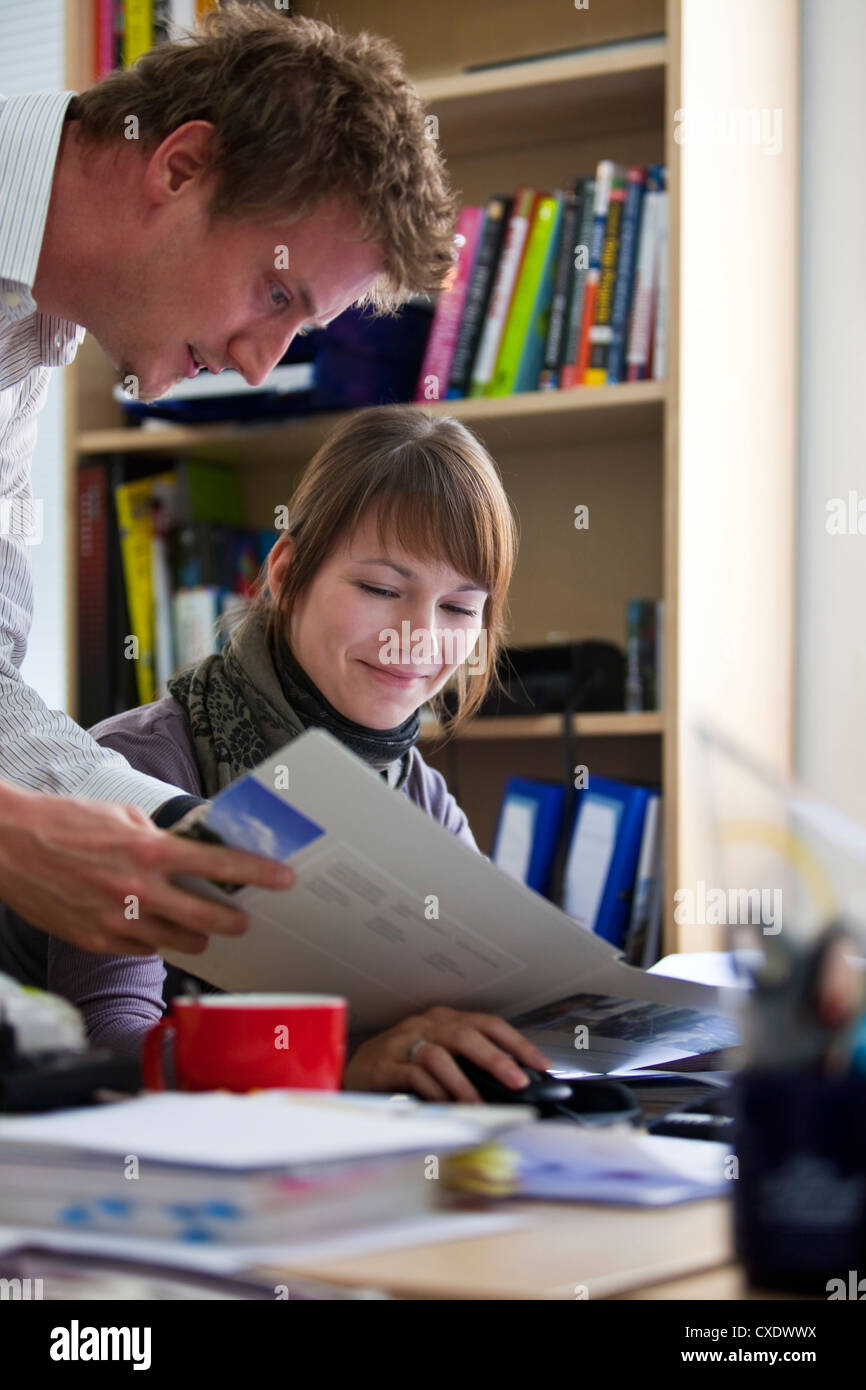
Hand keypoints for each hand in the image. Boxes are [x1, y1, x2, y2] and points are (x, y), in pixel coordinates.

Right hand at [0, 781, 292, 955]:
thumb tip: (189, 850)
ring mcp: (116, 921)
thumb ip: (159, 837)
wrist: (9, 845)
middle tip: (243, 921)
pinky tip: (151, 928)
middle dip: (232, 922)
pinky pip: (139, 949)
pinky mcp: (95, 941)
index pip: (218, 865)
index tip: (283, 879)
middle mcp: (137, 890)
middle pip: (205, 918)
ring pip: (175, 941)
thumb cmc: (65, 823)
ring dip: (193, 936)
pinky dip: (151, 940)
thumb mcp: (122, 817)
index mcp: (149, 851)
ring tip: (199, 930)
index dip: (257, 873)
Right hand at [342, 1004, 551, 1101]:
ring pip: (439, 1055)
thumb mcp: (441, 1057)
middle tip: (517, 1082)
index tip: (541, 1065)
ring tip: (479, 1105)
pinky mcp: (385, 1064)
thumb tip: (511, 1083)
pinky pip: (413, 1074)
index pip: (488, 1024)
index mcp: (446, 1020)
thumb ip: (469, 1064)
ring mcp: (404, 1042)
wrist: (355, 1068)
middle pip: (465, 1034)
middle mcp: (427, 1025)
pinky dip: (433, 1091)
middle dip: (495, 1059)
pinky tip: (445, 1105)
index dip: (517, 1043)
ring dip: (463, 1083)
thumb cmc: (405, 1063)